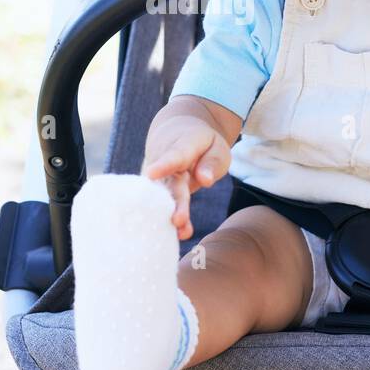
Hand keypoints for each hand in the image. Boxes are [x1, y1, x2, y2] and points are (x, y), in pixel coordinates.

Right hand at [142, 117, 229, 239]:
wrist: (176, 133)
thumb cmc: (201, 144)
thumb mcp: (217, 147)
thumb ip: (212, 163)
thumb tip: (204, 180)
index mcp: (182, 146)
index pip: (173, 155)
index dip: (163, 165)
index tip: (152, 173)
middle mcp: (164, 161)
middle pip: (170, 184)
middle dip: (175, 203)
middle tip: (178, 221)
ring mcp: (157, 176)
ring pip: (162, 198)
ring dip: (170, 216)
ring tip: (183, 233)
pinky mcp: (153, 189)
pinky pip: (158, 204)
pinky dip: (166, 219)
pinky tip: (175, 236)